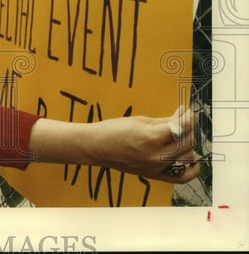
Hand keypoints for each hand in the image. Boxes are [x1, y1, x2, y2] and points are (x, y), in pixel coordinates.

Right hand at [86, 106, 200, 182]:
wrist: (97, 147)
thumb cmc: (113, 130)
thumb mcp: (140, 120)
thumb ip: (164, 120)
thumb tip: (182, 115)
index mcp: (150, 138)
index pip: (180, 128)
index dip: (189, 118)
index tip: (189, 112)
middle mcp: (155, 156)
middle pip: (187, 143)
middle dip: (189, 129)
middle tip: (185, 120)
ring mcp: (156, 167)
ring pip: (187, 157)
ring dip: (189, 144)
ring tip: (182, 135)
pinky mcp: (154, 175)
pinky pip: (181, 176)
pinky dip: (191, 169)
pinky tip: (192, 159)